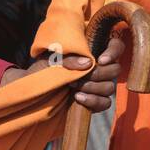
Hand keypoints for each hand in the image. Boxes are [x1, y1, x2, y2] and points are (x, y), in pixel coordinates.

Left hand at [1, 32, 124, 112]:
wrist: (34, 90)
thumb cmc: (43, 69)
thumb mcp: (52, 59)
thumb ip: (68, 58)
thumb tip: (88, 62)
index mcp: (92, 51)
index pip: (116, 46)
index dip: (113, 52)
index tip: (100, 60)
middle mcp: (98, 67)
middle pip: (115, 69)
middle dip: (97, 74)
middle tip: (78, 77)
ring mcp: (98, 85)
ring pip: (109, 87)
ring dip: (92, 88)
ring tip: (73, 87)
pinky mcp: (95, 101)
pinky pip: (105, 103)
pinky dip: (93, 101)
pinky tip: (78, 98)